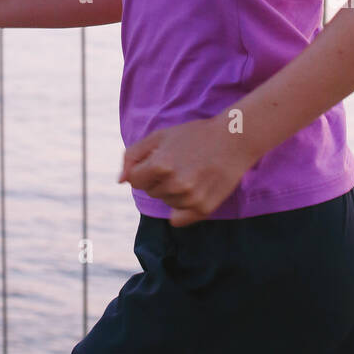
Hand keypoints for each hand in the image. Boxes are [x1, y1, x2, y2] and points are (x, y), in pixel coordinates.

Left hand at [117, 112, 253, 226]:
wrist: (233, 140)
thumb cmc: (193, 135)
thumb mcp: (159, 136)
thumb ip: (133, 156)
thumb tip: (120, 181)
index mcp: (161, 165)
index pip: (135, 180)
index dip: (144, 169)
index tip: (159, 160)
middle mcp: (176, 185)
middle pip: (151, 192)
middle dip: (159, 179)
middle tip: (179, 163)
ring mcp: (191, 199)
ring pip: (166, 203)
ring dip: (172, 191)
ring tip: (190, 172)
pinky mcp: (204, 209)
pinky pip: (180, 218)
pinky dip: (182, 208)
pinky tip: (194, 189)